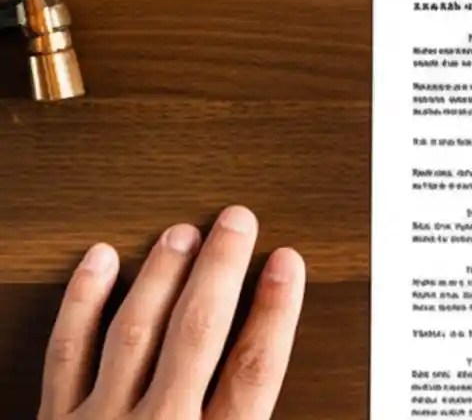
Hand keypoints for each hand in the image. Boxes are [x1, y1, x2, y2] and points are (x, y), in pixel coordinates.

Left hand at [39, 206, 305, 419]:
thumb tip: (268, 369)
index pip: (255, 368)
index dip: (276, 309)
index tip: (287, 262)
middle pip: (198, 333)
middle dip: (220, 269)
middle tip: (236, 221)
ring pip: (135, 332)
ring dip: (162, 275)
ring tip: (181, 233)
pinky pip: (66, 353)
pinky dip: (82, 303)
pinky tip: (101, 262)